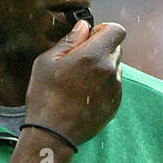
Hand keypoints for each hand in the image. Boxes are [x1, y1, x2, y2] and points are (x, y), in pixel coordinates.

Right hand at [24, 18, 125, 147]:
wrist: (53, 134)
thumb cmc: (46, 97)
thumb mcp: (47, 61)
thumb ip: (69, 40)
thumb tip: (83, 27)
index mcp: (94, 55)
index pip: (117, 30)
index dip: (104, 30)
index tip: (90, 38)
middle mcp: (110, 71)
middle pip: (116, 48)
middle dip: (101, 49)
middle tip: (80, 62)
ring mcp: (115, 90)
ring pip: (115, 68)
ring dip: (102, 69)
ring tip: (80, 82)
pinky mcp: (114, 105)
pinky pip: (114, 87)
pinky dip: (103, 86)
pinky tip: (84, 96)